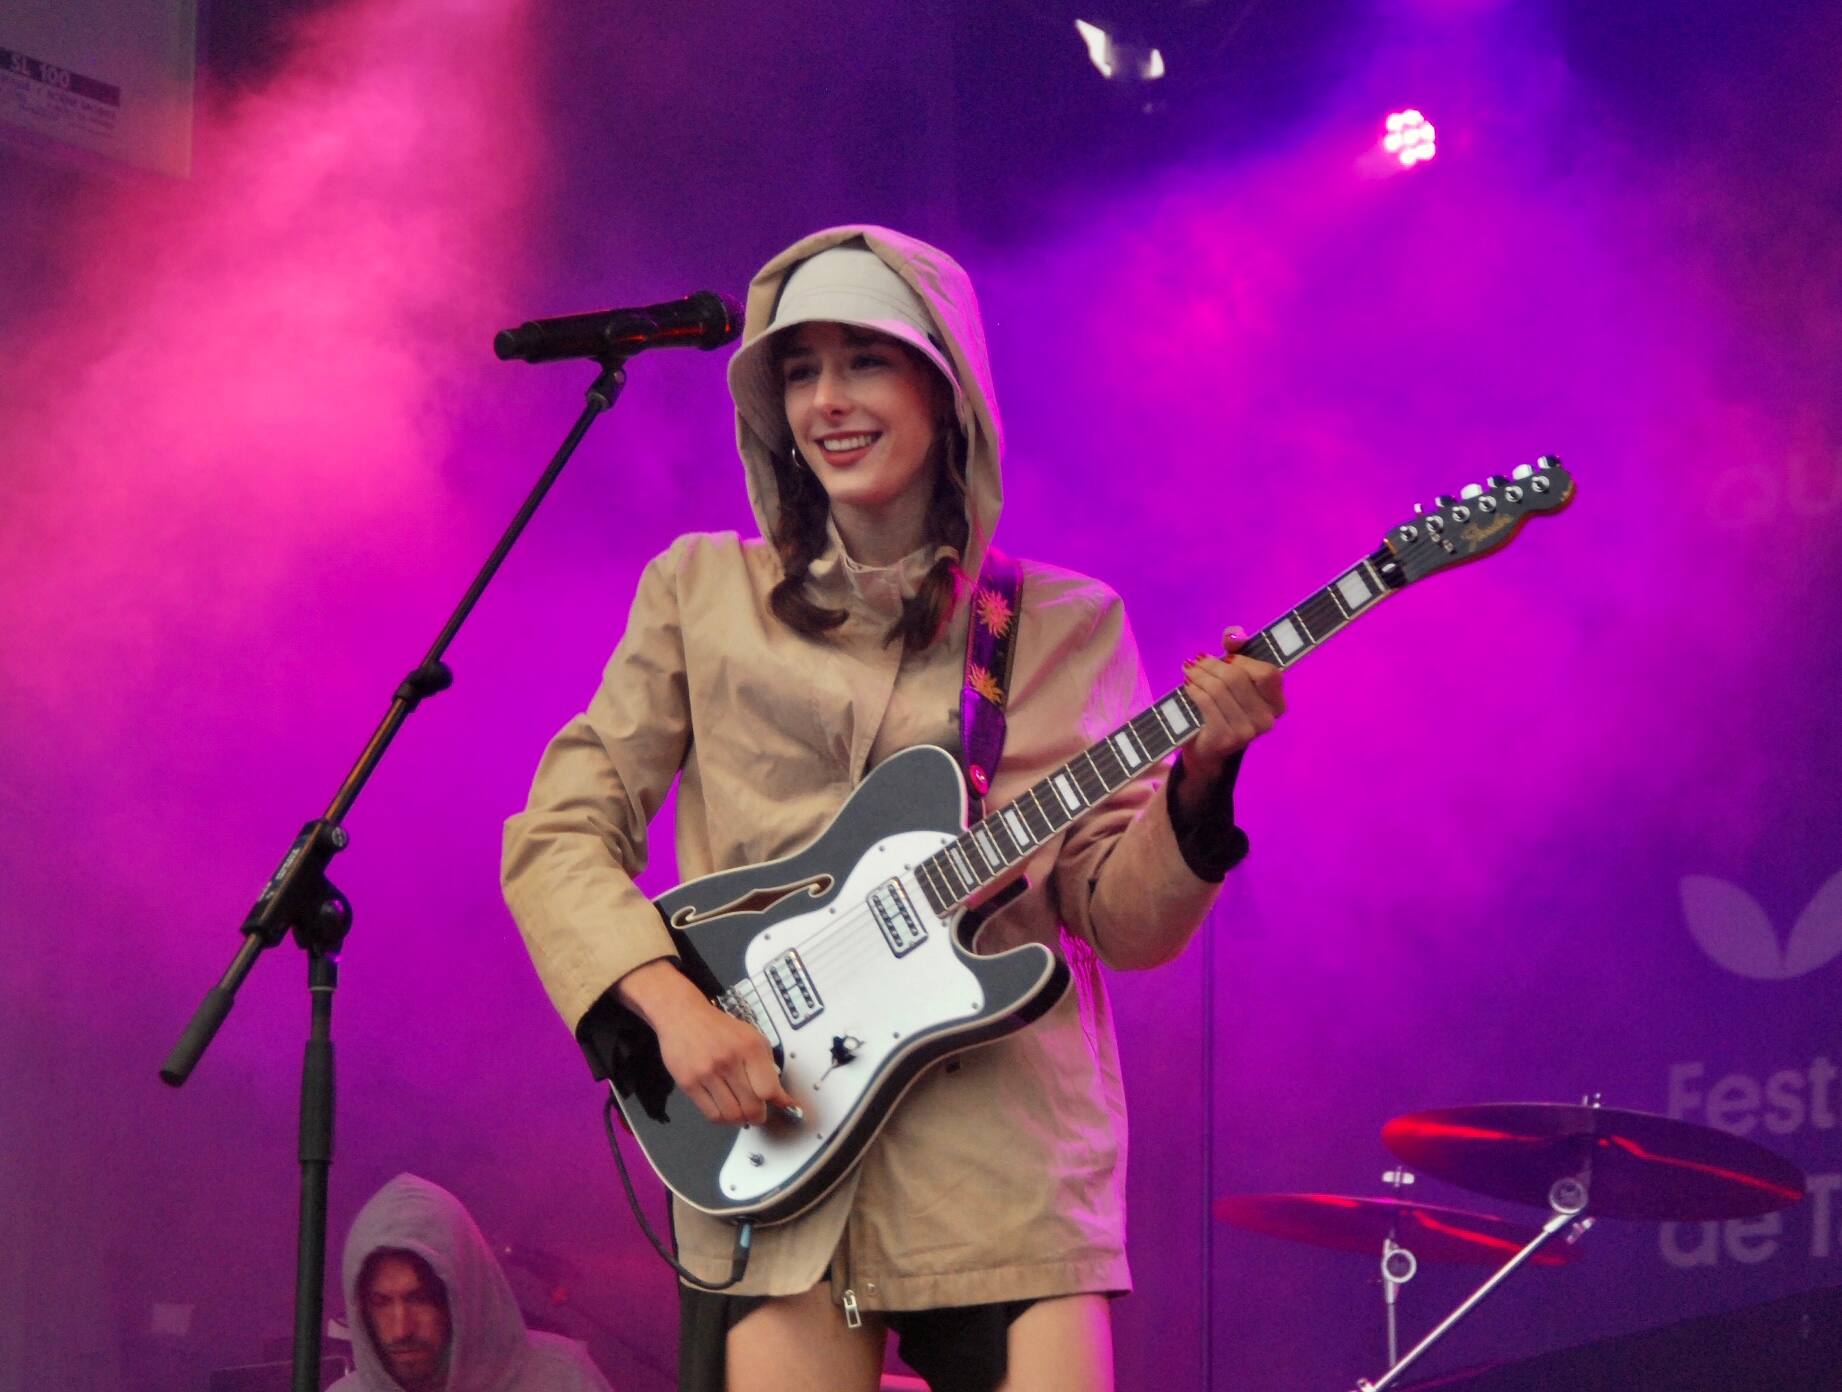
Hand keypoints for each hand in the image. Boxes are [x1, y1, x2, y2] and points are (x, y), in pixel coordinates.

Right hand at [617, 959, 797, 1125]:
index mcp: (750, 1047)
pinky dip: (722, 1119)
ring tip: (741, 1112)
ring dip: (740, 1120)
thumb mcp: (752, 1038)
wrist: (684, 1016)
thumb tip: (782, 1098)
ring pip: (732, 1115)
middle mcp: (729, 1059)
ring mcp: (707, 1072)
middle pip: (751, 1106)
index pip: (769, 1089)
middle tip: (758, 1113)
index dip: (777, 1102)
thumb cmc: (719, 1029)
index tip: (781, 1107)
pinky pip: (711, 1114)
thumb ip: (768, 1066)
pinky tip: (725, 1109)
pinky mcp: (688, 1083)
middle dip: (758, 1116)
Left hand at [1179, 625, 1285, 785]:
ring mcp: (1247, 732)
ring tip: (1189, 670)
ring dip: (1199, 675)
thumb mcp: (1233, 679)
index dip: (1245, 660)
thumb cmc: (1223, 709)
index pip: (1268, 672)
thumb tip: (1235, 634)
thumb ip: (1238, 651)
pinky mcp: (1225, 738)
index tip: (1227, 657)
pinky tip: (1187, 686)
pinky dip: (1193, 690)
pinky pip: (1206, 702)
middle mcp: (1268, 720)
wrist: (1207, 750)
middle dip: (1213, 664)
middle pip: (1238, 678)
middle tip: (1197, 660)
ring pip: (1219, 688)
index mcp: (1277, 704)